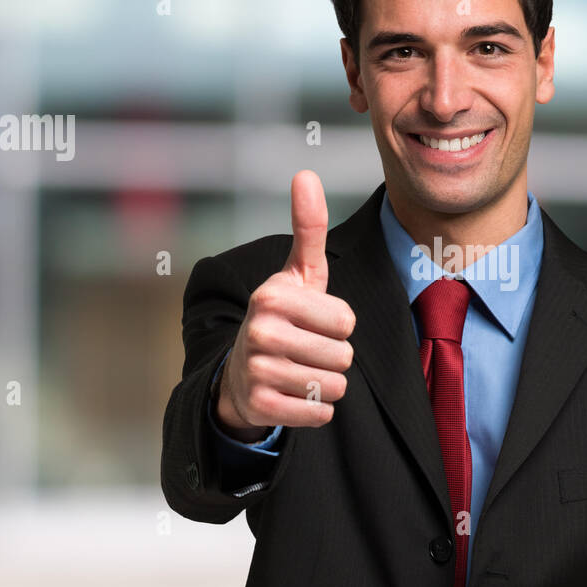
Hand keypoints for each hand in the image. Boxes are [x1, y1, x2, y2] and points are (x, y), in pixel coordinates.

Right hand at [215, 170, 355, 436]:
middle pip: (343, 355)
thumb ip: (307, 227)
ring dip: (326, 383)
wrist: (238, 374)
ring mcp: (257, 370)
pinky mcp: (260, 407)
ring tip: (300, 371)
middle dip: (334, 357)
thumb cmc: (282, 318)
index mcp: (273, 296)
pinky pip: (320, 413)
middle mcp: (260, 331)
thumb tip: (305, 173)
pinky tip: (294, 395)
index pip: (347, 321)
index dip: (339, 325)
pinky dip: (316, 409)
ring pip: (335, 386)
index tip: (313, 321)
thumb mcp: (298, 274)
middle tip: (306, 350)